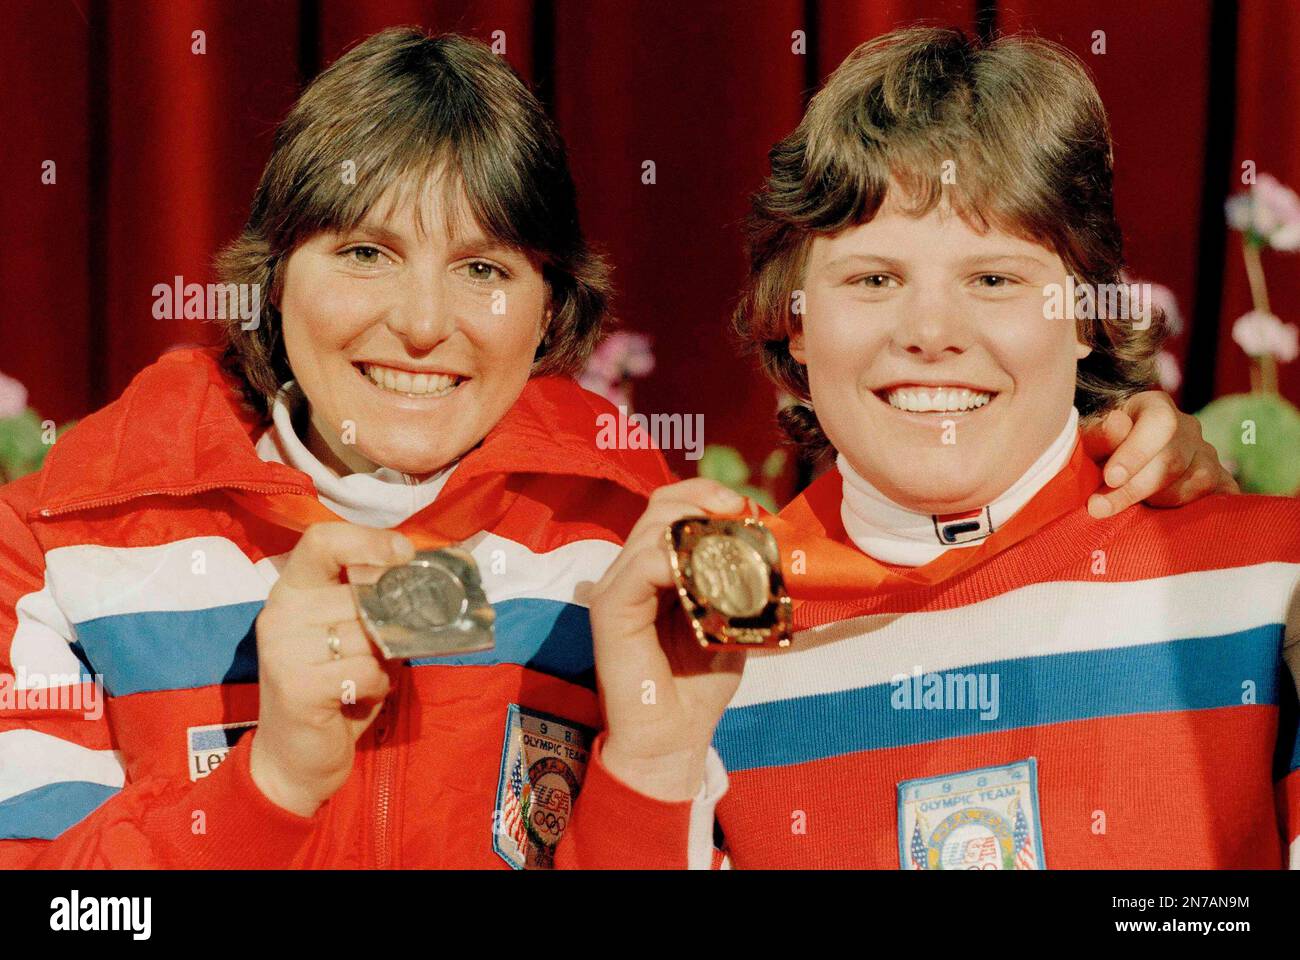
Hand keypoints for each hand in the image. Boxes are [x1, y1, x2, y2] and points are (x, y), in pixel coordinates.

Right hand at [249, 522, 413, 816]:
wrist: (293, 759)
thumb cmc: (332, 689)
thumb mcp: (351, 635)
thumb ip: (372, 603)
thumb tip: (423, 576)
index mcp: (292, 590)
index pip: (322, 540)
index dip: (369, 540)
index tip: (404, 555)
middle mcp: (280, 612)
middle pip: (361, 593)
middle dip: (393, 621)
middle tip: (392, 645)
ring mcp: (283, 648)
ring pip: (370, 633)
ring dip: (385, 659)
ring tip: (366, 677)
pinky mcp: (296, 685)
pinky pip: (367, 669)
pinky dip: (377, 684)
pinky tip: (358, 696)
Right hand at [583, 479, 748, 801]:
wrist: (671, 741)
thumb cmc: (698, 687)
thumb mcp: (730, 624)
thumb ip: (738, 586)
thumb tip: (769, 548)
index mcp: (655, 570)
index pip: (670, 507)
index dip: (706, 496)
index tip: (746, 509)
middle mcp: (631, 571)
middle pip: (660, 506)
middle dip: (704, 500)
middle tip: (741, 516)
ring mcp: (616, 586)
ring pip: (652, 528)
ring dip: (698, 533)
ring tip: (731, 557)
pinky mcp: (609, 609)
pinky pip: (641, 564)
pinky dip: (676, 562)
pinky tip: (703, 583)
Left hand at [1081, 390, 1236, 517]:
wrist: (1117, 460)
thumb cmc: (1101, 448)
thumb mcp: (1091, 437)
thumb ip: (1100, 435)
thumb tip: (1115, 425)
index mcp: (1155, 407)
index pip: (1159, 422)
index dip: (1136, 452)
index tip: (1110, 478)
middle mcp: (1187, 428)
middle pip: (1174, 459)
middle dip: (1135, 488)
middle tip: (1100, 507)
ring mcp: (1208, 454)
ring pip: (1200, 480)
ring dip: (1163, 501)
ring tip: (1135, 507)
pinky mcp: (1220, 480)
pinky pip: (1225, 495)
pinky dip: (1206, 510)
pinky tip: (1177, 520)